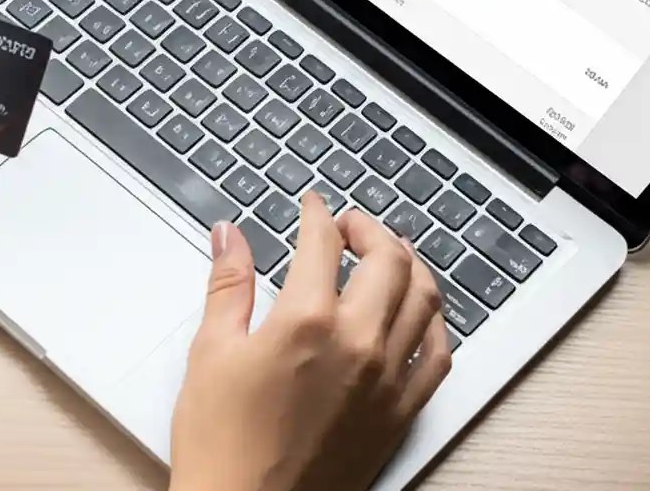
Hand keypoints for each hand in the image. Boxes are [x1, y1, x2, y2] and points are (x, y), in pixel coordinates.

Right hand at [169, 198, 451, 490]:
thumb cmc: (223, 442)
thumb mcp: (211, 351)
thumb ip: (228, 284)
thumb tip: (230, 237)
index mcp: (306, 320)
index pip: (323, 243)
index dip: (317, 214)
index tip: (313, 207)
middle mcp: (357, 343)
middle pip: (387, 260)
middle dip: (370, 230)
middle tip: (350, 225)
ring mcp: (386, 379)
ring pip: (423, 299)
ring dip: (409, 264)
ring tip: (390, 255)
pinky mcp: (400, 413)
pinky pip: (438, 355)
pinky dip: (433, 322)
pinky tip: (419, 314)